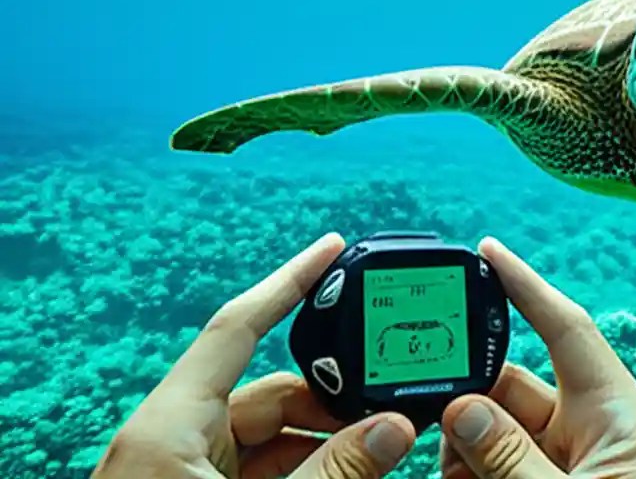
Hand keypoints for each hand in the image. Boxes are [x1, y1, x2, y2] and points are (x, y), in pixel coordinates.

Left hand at [92, 233, 416, 478]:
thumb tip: (398, 428)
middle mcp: (173, 443)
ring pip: (271, 440)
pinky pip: (263, 474)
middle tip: (396, 401)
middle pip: (267, 394)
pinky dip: (309, 473)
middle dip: (335, 399)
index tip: (333, 247)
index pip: (238, 327)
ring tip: (388, 452)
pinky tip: (356, 477)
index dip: (289, 281)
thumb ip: (336, 472)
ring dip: (330, 445)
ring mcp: (183, 476)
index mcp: (170, 427)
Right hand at [438, 237, 635, 478]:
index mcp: (617, 414)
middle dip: (467, 396)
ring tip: (444, 471)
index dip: (528, 286)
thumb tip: (462, 409)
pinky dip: (470, 467)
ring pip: (497, 427)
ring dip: (462, 442)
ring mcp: (572, 456)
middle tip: (426, 414)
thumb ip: (511, 457)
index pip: (568, 328)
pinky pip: (500, 460)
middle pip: (514, 383)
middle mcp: (592, 427)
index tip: (489, 250)